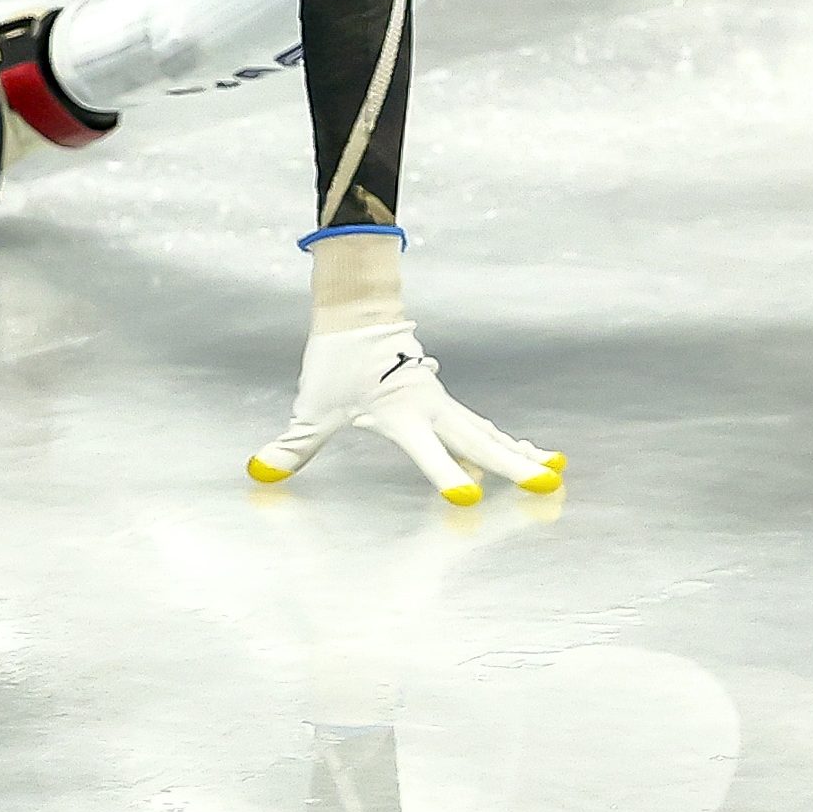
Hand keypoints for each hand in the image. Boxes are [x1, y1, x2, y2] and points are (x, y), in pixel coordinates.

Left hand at [248, 320, 561, 504]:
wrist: (357, 310)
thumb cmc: (336, 359)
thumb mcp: (312, 407)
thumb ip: (293, 446)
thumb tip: (258, 473)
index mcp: (401, 415)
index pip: (428, 454)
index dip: (445, 478)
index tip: (469, 502)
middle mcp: (430, 408)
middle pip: (481, 443)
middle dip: (514, 467)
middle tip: (549, 485)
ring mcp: (442, 402)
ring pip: (487, 432)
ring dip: (519, 452)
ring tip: (554, 468)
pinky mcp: (443, 399)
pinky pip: (478, 425)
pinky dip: (502, 439)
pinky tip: (524, 450)